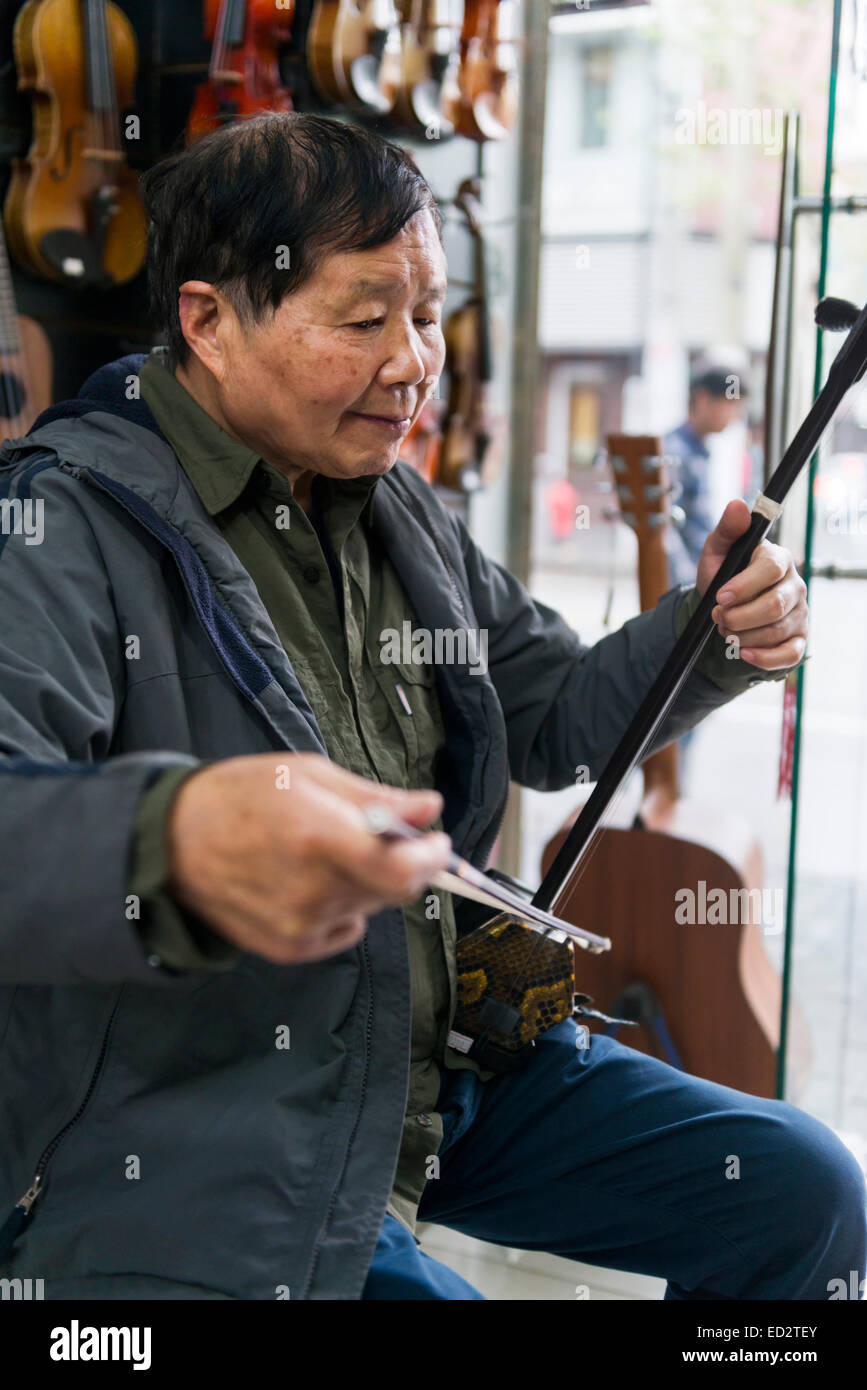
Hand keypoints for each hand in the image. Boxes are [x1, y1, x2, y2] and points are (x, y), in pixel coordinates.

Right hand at [166, 753, 451, 964]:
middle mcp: (312, 890)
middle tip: (381, 837)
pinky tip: (309, 880)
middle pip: (394, 889)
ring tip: (326, 852)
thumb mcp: (308, 775)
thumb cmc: (238, 797)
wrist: (171, 845)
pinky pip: (346, 928)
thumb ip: (375, 798)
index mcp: (317, 837)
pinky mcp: (291, 948)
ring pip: (372, 906)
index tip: (435, 842)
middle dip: (401, 862)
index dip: (431, 858)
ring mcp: (300, 925)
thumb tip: (428, 808)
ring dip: (367, 881)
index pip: (402, 871)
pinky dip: (343, 905)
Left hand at [696, 499, 807, 670]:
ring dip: (742, 635)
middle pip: (774, 605)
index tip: (719, 597)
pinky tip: (744, 652)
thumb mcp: (717, 551)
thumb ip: (727, 529)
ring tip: (724, 630)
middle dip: (739, 616)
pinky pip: (789, 654)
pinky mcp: (798, 638)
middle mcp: (795, 584)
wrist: (723, 607)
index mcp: (778, 559)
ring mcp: (800, 612)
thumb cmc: (723, 574)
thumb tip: (738, 506)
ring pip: (775, 631)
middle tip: (718, 618)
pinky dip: (764, 658)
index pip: (770, 570)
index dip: (744, 586)